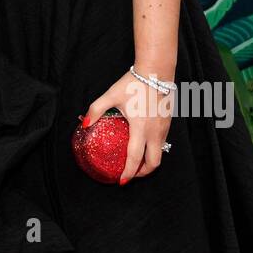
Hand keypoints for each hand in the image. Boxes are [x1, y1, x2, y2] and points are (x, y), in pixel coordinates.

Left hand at [82, 67, 173, 183]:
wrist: (156, 72)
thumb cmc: (134, 83)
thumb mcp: (111, 95)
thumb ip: (96, 109)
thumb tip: (85, 123)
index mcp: (141, 129)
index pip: (135, 158)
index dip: (128, 173)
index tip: (121, 181)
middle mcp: (155, 132)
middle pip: (154, 163)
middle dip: (142, 173)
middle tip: (131, 174)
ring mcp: (163, 129)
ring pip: (160, 154)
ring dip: (149, 162)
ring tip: (136, 162)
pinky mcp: (168, 123)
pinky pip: (162, 143)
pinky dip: (154, 150)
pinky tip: (143, 145)